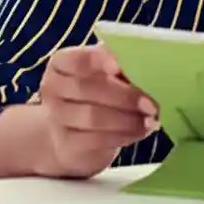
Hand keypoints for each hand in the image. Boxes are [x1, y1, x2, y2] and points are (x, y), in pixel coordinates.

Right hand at [37, 44, 158, 177]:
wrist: (76, 134)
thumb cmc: (98, 94)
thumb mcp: (107, 75)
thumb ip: (121, 67)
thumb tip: (148, 68)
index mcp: (62, 63)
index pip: (76, 59)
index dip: (98, 61)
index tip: (119, 68)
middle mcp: (52, 88)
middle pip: (87, 89)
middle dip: (124, 96)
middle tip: (151, 103)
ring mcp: (56, 118)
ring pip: (93, 117)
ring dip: (128, 119)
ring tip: (152, 119)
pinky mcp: (66, 144)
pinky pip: (97, 139)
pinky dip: (124, 135)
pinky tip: (141, 131)